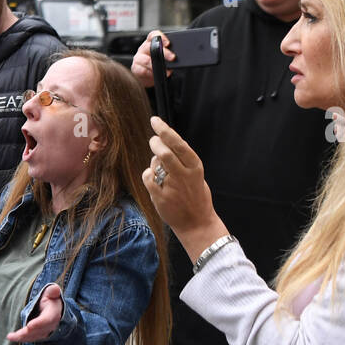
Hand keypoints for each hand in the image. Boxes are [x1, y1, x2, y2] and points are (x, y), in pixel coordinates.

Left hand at [7, 283, 62, 342]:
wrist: (54, 309)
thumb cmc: (50, 299)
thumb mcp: (51, 293)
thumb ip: (52, 291)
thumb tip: (54, 289)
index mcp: (54, 314)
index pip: (47, 320)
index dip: (38, 324)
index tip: (29, 326)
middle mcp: (51, 325)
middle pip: (38, 331)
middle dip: (27, 333)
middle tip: (17, 334)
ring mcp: (45, 332)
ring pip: (33, 337)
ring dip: (22, 337)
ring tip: (11, 336)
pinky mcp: (39, 335)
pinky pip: (30, 338)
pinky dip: (20, 339)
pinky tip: (10, 337)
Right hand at [129, 29, 172, 87]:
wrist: (148, 78)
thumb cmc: (157, 64)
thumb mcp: (163, 57)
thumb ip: (168, 53)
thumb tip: (176, 57)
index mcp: (150, 42)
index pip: (153, 35)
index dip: (161, 37)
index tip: (168, 43)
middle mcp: (143, 48)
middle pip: (151, 47)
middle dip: (163, 52)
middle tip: (172, 58)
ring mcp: (138, 58)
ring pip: (146, 60)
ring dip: (158, 65)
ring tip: (167, 71)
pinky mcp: (136, 68)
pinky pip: (143, 70)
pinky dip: (151, 73)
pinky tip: (157, 75)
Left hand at [142, 115, 227, 259]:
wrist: (197, 224)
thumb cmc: (195, 196)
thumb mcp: (196, 175)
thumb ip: (183, 160)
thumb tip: (165, 143)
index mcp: (195, 167)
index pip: (179, 143)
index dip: (165, 130)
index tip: (155, 120)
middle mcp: (184, 175)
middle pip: (165, 152)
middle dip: (155, 143)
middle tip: (153, 142)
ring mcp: (172, 187)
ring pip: (155, 164)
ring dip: (153, 161)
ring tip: (160, 168)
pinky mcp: (160, 197)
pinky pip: (147, 177)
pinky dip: (148, 174)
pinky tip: (154, 180)